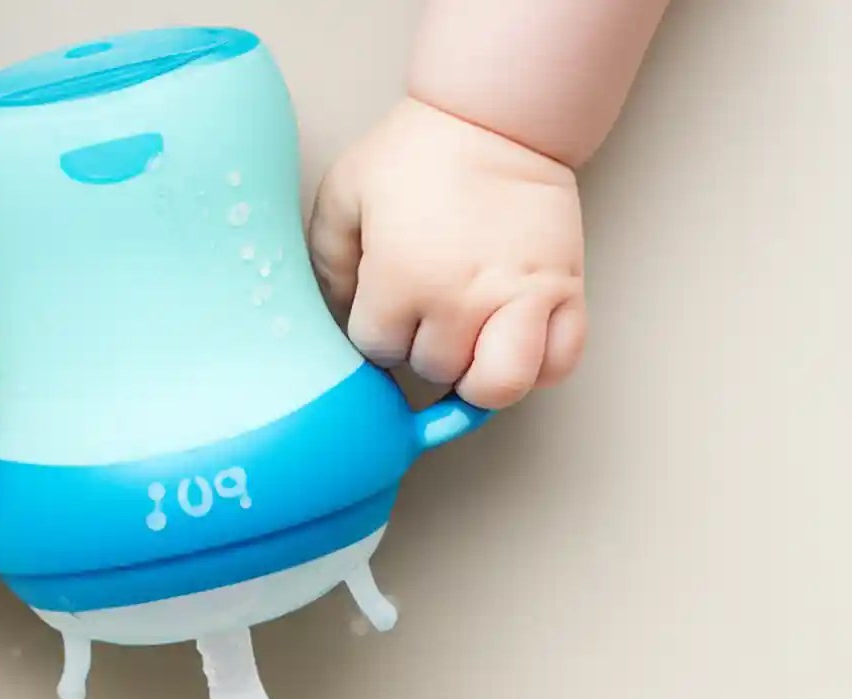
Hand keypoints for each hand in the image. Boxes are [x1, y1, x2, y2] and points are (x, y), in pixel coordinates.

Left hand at [308, 98, 586, 408]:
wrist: (495, 117)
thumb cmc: (417, 154)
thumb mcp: (344, 194)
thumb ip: (327, 262)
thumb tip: (342, 314)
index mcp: (401, 278)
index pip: (379, 351)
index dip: (377, 334)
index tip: (385, 310)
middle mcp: (461, 298)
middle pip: (435, 370)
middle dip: (423, 350)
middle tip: (425, 317)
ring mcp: (518, 298)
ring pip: (499, 385)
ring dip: (478, 377)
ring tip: (469, 351)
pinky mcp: (565, 289)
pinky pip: (558, 362)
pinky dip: (537, 367)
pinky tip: (513, 344)